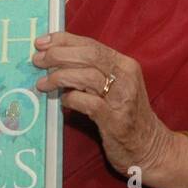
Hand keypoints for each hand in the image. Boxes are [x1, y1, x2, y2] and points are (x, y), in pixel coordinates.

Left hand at [31, 32, 185, 186]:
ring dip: (59, 77)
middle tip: (37, 60)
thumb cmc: (126, 116)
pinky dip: (71, 99)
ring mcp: (122, 98)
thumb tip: (57, 60)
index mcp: (124, 64)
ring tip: (43, 83)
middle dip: (58, 55)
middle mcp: (126, 76)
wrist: (150, 147)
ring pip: (86, 76)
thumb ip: (93, 72)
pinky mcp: (116, 119)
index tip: (42, 42)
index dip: (63, 40)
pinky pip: (87, 103)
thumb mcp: (115, 87)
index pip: (91, 44)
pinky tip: (63, 102)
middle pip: (88, 55)